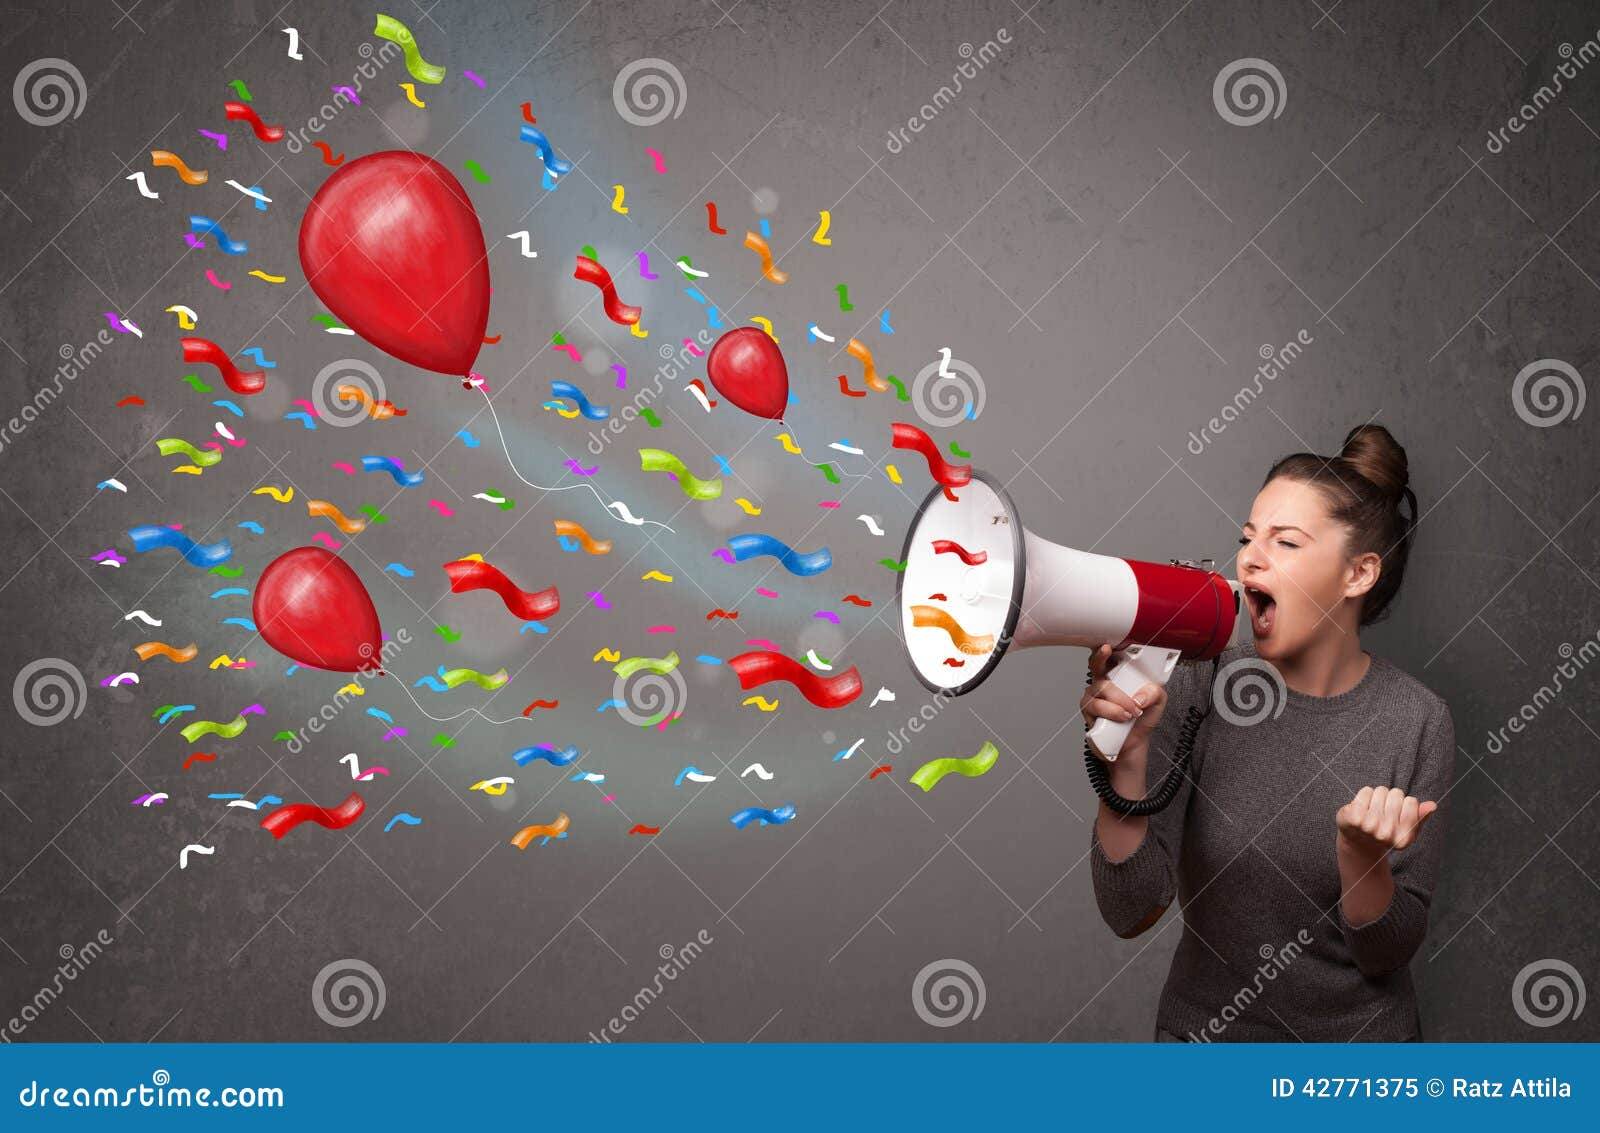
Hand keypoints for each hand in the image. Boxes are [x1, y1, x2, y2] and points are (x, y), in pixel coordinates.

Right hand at [1079, 643, 1166, 759]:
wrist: (1133, 744)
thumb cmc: (1141, 720)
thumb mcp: (1158, 702)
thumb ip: (1155, 692)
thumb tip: (1139, 695)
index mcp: (1116, 676)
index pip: (1106, 657)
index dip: (1102, 651)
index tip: (1106, 646)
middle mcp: (1102, 684)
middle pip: (1096, 667)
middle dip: (1106, 666)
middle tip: (1125, 685)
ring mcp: (1093, 697)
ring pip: (1101, 690)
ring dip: (1120, 702)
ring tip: (1133, 713)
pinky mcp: (1088, 712)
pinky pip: (1097, 707)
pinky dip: (1112, 713)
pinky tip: (1122, 719)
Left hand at [1336, 786, 1436, 858]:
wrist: (1358, 842)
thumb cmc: (1386, 831)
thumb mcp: (1406, 829)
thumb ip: (1420, 817)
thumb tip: (1432, 805)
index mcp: (1404, 838)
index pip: (1412, 802)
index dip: (1406, 803)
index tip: (1399, 813)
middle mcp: (1387, 834)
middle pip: (1397, 794)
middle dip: (1392, 797)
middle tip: (1385, 810)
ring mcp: (1369, 826)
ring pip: (1381, 790)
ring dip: (1378, 795)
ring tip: (1374, 809)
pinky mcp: (1355, 817)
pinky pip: (1366, 791)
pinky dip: (1365, 794)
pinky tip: (1363, 807)